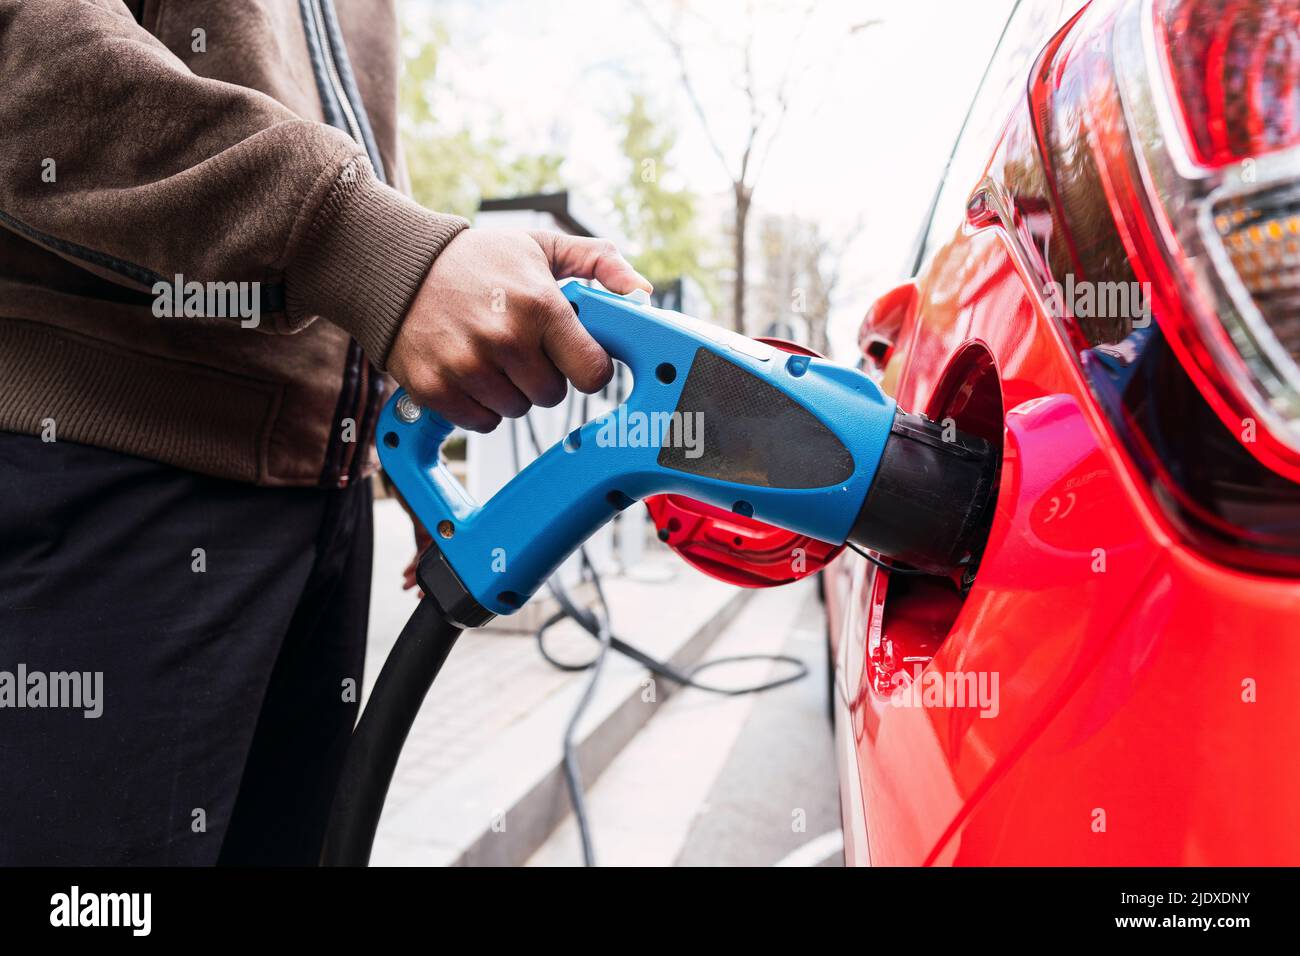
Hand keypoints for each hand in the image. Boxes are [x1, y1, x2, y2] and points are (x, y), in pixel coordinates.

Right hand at [388, 229, 651, 431]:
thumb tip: (642, 292)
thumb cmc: (477, 260)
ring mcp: (468, 367)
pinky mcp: (435, 389)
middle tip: (521, 347)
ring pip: (517, 411)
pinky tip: (468, 372)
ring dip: (510, 391)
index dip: (587, 366)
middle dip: (544, 376)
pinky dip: (479, 406)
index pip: (593, 372)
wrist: (397, 267)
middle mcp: (505, 339)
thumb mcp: (540, 247)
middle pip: (553, 396)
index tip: (574, 355)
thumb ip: (598, 263)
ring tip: (491, 355)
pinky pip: (481, 423)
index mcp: (540, 305)